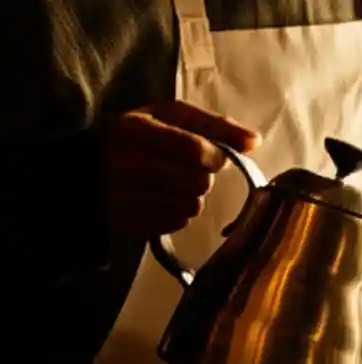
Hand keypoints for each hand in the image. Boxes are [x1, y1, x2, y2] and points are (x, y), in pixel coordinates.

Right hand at [101, 100, 260, 238]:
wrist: (82, 171)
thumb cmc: (136, 137)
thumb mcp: (167, 116)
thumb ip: (213, 124)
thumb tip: (254, 141)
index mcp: (133, 128)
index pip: (193, 149)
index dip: (214, 156)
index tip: (213, 155)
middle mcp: (124, 163)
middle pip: (197, 181)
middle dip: (202, 176)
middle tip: (185, 169)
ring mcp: (121, 197)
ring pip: (191, 206)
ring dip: (191, 197)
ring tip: (171, 184)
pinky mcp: (126, 224)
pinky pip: (176, 223)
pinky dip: (177, 214)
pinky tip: (161, 200)